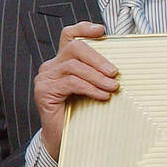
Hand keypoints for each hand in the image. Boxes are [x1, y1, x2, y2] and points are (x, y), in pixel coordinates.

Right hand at [33, 21, 118, 158]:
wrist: (62, 138)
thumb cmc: (80, 113)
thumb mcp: (93, 89)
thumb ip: (100, 75)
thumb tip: (121, 69)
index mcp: (63, 61)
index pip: (70, 36)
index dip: (84, 28)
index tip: (102, 30)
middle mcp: (51, 66)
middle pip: (75, 48)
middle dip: (98, 58)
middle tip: (115, 73)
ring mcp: (45, 78)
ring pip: (74, 66)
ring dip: (97, 77)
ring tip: (112, 87)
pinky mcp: (45, 91)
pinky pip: (71, 83)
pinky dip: (90, 88)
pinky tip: (102, 96)